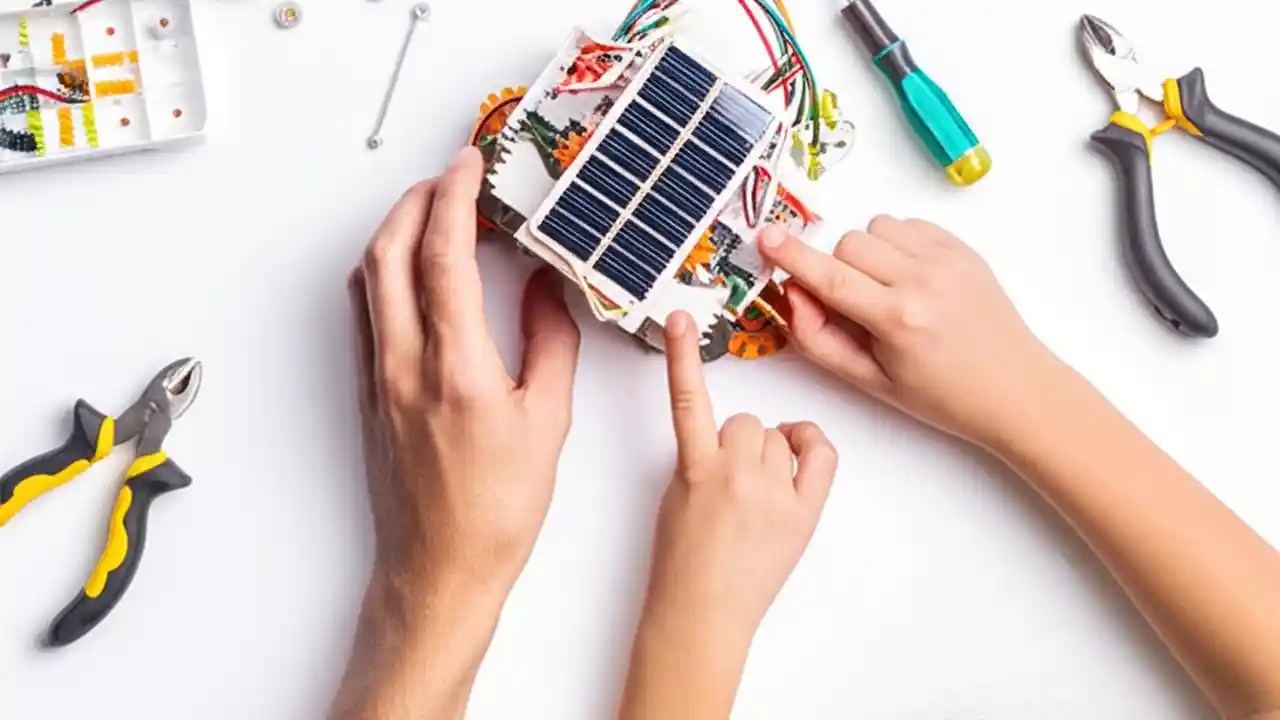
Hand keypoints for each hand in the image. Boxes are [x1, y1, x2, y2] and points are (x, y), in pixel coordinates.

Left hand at [333, 147, 580, 718]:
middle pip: (388, 252)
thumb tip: (547, 289)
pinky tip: (410, 275)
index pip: (444, 258)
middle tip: (449, 180)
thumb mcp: (548, 424)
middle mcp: (405, 366)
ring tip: (432, 217)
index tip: (469, 166)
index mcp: (457, 369)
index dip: (455, 199)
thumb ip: (549, 344)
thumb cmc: (496, 512)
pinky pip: (365, 313)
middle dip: (415, 200)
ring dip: (394, 233)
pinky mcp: (368, 396)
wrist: (439, 570)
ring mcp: (378, 379)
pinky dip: (383, 274)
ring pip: (368, 280)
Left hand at [619, 311, 836, 719]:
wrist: (697, 618)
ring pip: (740, 423)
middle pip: (767, 432)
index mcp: (806, 507)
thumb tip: (784, 438)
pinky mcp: (693, 470)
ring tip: (711, 495)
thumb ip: (801, 484)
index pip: (816, 449)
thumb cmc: (738, 585)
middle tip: (728, 502)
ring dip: (727, 444)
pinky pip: (692, 403)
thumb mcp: (793, 539)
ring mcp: (733, 475)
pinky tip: (679, 324)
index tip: (783, 456)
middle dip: (750, 455)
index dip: (796, 448)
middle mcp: (774, 485)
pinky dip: (684, 360)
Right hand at [759, 216, 1064, 449]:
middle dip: (838, 269)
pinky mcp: (963, 248)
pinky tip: (910, 280)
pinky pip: (907, 225)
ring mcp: (948, 260)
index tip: (766, 237)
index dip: (792, 255)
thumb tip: (793, 294)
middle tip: (856, 304)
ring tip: (886, 290)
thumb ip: (820, 338)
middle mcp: (923, 281)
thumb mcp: (870, 381)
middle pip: (848, 244)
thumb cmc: (942, 395)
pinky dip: (897, 246)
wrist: (1016, 389)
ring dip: (868, 254)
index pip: (830, 277)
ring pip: (875, 228)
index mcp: (898, 320)